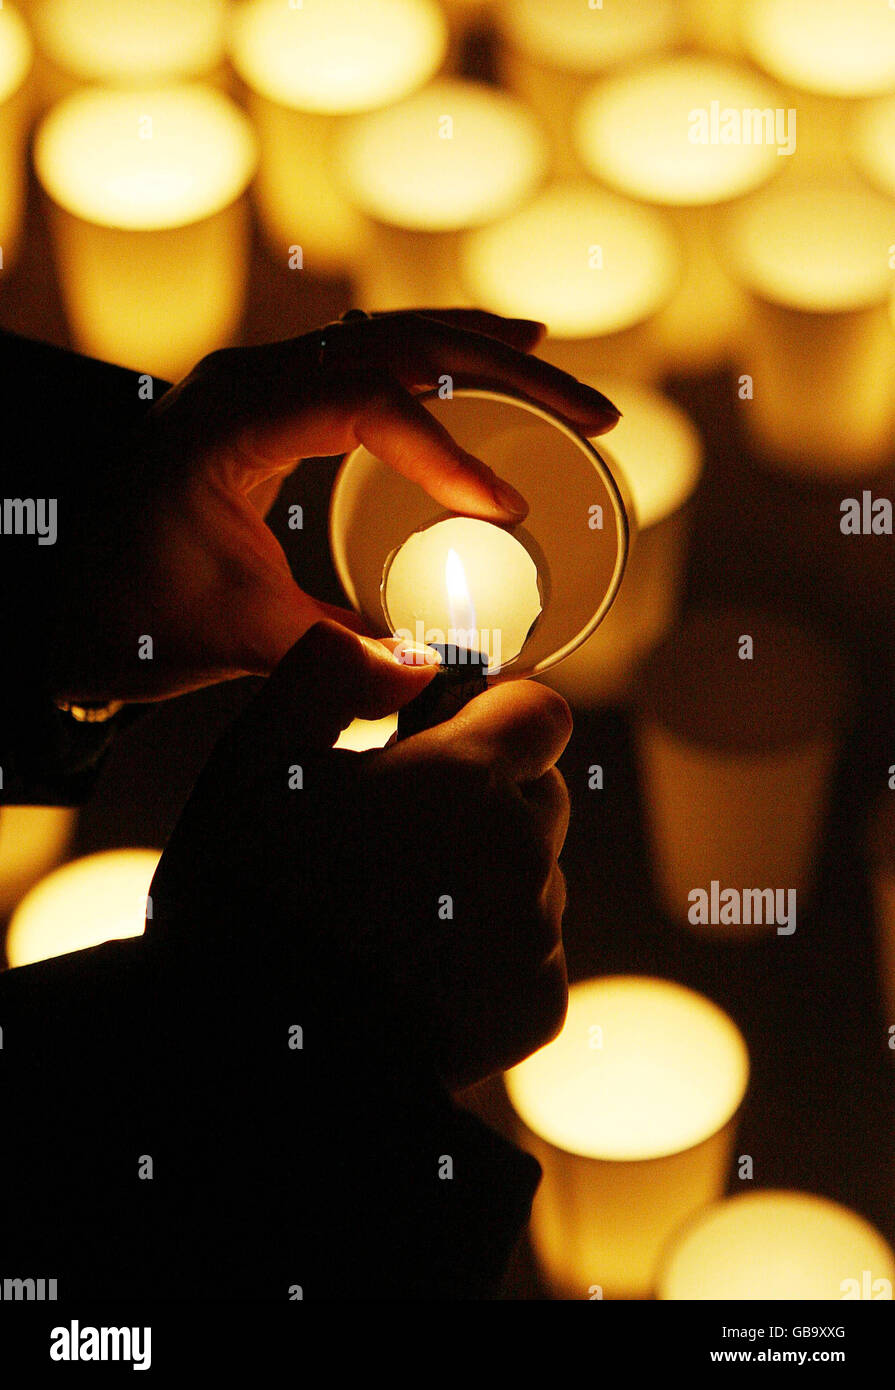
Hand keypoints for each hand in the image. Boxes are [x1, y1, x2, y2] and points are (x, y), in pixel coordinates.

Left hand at [46, 309, 618, 703]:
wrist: (75, 606)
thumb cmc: (142, 618)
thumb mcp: (249, 639)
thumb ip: (348, 655)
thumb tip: (446, 675)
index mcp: (229, 422)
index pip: (361, 400)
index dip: (444, 450)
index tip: (505, 508)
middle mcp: (247, 379)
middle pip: (397, 343)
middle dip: (505, 371)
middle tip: (589, 407)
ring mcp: (260, 379)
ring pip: (387, 334)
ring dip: (479, 348)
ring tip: (555, 363)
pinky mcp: (274, 399)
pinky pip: (367, 355)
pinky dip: (435, 356)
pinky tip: (484, 361)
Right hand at [149, 621, 571, 1090]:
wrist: (246, 1058)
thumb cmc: (244, 901)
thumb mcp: (253, 759)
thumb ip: (331, 671)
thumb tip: (405, 651)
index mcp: (464, 778)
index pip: (540, 712)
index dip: (496, 715)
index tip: (442, 739)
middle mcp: (521, 851)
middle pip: (541, 793)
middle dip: (486, 797)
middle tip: (399, 833)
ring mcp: (536, 934)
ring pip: (534, 875)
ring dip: (483, 877)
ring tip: (393, 914)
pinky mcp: (536, 1006)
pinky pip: (532, 952)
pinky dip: (488, 953)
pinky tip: (414, 970)